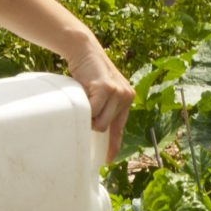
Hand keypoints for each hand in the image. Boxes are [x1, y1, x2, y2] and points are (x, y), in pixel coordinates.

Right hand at [66, 38, 134, 164]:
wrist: (85, 50)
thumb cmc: (88, 73)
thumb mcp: (100, 91)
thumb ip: (103, 107)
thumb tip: (94, 129)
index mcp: (127, 99)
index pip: (120, 128)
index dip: (113, 145)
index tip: (108, 160)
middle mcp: (126, 96)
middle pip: (105, 128)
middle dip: (92, 122)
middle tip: (85, 108)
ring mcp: (118, 93)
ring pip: (99, 123)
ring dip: (88, 116)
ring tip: (84, 99)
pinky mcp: (107, 89)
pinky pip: (93, 111)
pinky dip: (85, 107)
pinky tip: (83, 93)